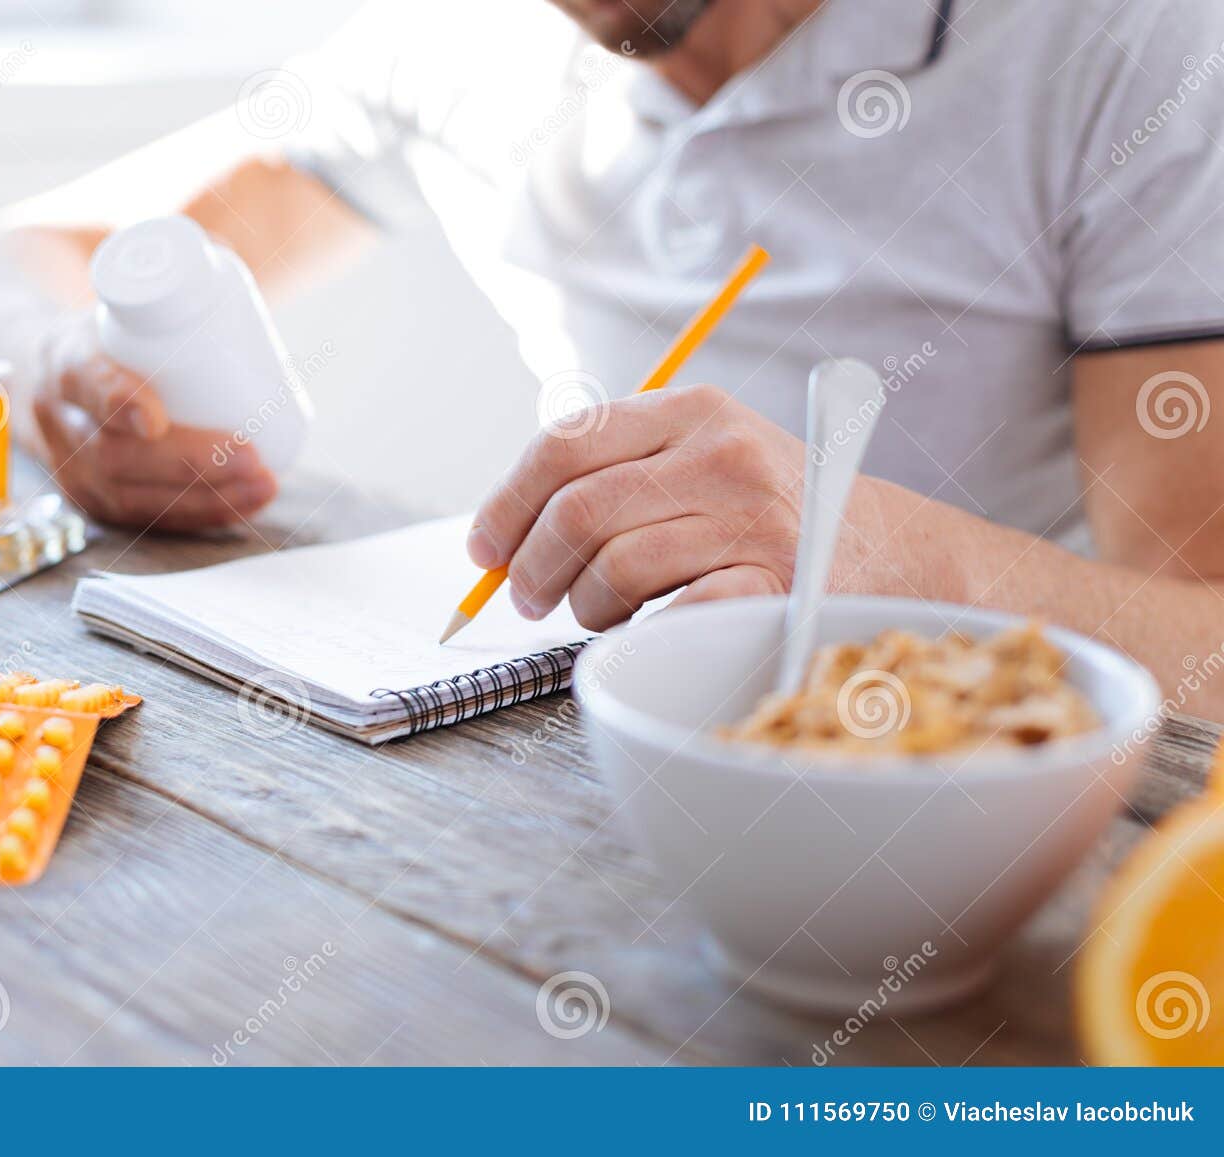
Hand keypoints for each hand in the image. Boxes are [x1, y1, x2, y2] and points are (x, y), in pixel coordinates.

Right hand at [29, 313, 277, 530]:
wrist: (53, 380)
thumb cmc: (111, 342)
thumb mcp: (125, 313)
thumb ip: (171, 308)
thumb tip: (256, 320)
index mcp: (67, 363)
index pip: (86, 382)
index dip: (118, 402)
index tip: (156, 421)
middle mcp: (61, 422)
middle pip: (116, 456)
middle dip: (191, 463)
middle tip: (253, 457)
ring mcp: (74, 471)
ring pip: (134, 498)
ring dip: (208, 498)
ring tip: (263, 484)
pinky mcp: (96, 503)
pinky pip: (148, 519)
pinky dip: (201, 514)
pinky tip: (244, 505)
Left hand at [467, 385, 851, 630]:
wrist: (898, 553)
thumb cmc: (773, 513)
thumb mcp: (704, 457)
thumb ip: (616, 474)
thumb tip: (503, 535)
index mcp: (692, 411)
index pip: (565, 445)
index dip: (507, 502)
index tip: (485, 548)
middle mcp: (722, 456)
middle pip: (577, 510)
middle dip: (532, 567)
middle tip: (529, 599)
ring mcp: (753, 520)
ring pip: (613, 567)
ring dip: (585, 606)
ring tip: (599, 612)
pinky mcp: (777, 585)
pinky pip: (672, 614)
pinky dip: (643, 632)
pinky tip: (650, 628)